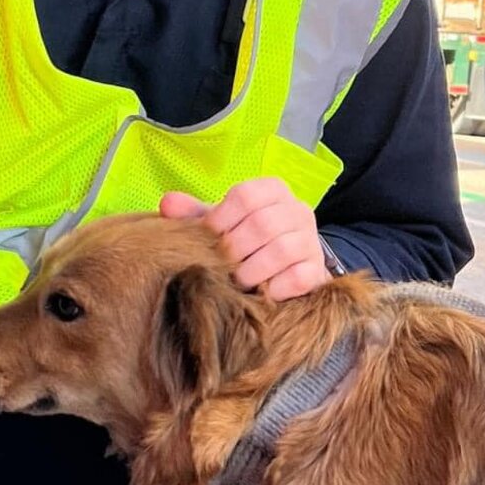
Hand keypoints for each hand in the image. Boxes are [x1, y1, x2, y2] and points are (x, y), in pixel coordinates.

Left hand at [161, 178, 329, 300]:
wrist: (284, 268)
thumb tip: (167, 204)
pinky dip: (274, 288)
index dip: (220, 220)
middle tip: (220, 267)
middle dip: (234, 251)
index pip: (245, 196)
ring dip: (251, 271)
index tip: (207, 239)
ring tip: (238, 281)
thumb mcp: (221, 225)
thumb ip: (194, 214)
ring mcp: (311, 239)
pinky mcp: (317, 269)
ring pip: (281, 250)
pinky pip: (298, 277)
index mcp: (271, 190)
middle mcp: (297, 209)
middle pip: (262, 224)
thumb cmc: (246, 242)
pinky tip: (261, 293)